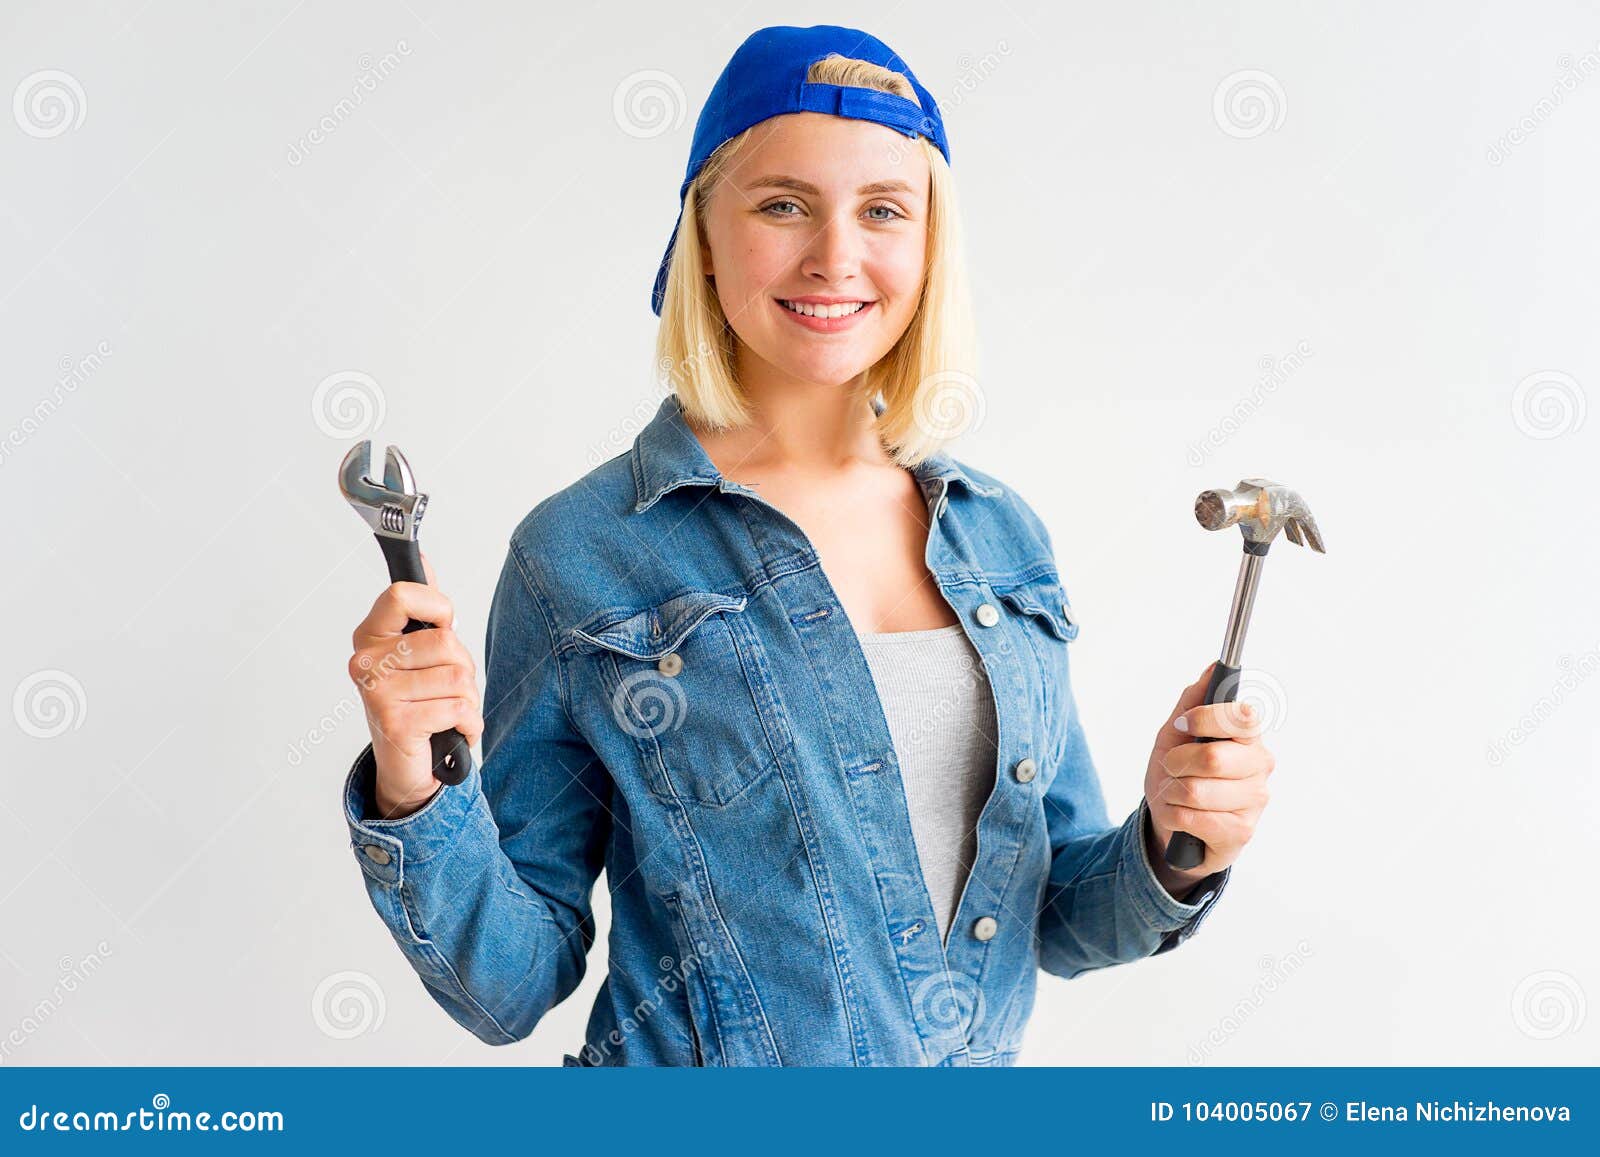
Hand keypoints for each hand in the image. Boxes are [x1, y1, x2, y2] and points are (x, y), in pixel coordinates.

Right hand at [347, 549, 483, 817]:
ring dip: (467, 699)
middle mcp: (365, 661)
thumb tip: (421, 558)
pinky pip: (459, 707)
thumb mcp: (421, 652)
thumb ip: (423, 608)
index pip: (403, 594)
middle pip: (446, 642)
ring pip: (458, 676)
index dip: (439, 607)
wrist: (409, 767)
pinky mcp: (396, 722)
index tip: (444, 625)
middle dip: (463, 668)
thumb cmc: (417, 704)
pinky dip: (468, 724)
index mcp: (370, 635)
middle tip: (444, 689)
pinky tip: (449, 732)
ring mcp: (377, 692)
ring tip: (445, 711)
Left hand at [1142, 661, 1274, 896]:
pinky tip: (1182, 816)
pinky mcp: (1242, 831)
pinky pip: (1193, 818)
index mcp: (1248, 737)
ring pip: (1197, 791)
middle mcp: (1260, 766)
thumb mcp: (1175, 734)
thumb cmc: (1178, 774)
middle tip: (1173, 767)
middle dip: (1177, 763)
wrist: (1173, 823)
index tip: (1182, 725)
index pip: (1243, 717)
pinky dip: (1174, 815)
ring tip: (1177, 795)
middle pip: (1213, 757)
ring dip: (1172, 792)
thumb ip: (1192, 701)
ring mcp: (1255, 800)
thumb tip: (1214, 666)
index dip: (1205, 719)